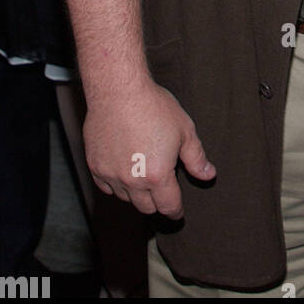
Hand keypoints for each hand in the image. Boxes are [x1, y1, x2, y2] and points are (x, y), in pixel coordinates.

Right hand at [83, 79, 215, 217]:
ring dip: (136, 194)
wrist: (119, 91)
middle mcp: (132, 181)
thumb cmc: (154, 107)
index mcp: (157, 176)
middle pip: (146, 207)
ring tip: (145, 178)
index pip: (168, 206)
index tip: (178, 212)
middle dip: (157, 203)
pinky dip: (117, 185)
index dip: (176, 211)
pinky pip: (107, 187)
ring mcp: (111, 175)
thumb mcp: (185, 130)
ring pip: (126, 198)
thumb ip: (196, 158)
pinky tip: (124, 172)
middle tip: (163, 193)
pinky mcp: (95, 166)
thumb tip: (208, 175)